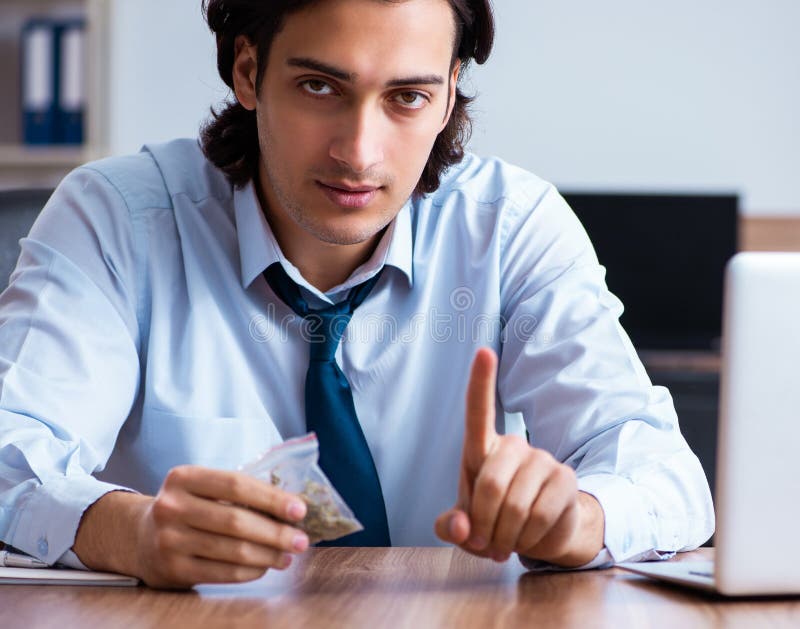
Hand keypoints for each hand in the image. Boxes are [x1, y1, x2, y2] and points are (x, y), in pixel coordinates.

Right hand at [74, 466, 310, 588]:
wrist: (140, 537)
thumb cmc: (189, 508)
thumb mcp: (203, 489)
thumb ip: (239, 493)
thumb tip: (291, 508)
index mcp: (183, 477)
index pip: (236, 485)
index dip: (271, 498)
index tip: (300, 509)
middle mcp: (171, 507)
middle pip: (236, 521)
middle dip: (276, 532)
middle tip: (302, 540)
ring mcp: (168, 540)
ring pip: (232, 550)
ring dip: (268, 554)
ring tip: (289, 555)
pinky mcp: (172, 570)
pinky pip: (222, 573)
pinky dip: (250, 571)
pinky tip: (265, 566)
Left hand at [435, 348, 604, 565]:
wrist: (540, 533)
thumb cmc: (493, 521)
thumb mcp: (465, 527)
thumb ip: (451, 526)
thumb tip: (460, 527)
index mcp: (483, 448)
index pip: (478, 410)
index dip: (481, 381)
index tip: (484, 351)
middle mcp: (514, 445)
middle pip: (490, 483)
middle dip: (483, 523)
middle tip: (485, 542)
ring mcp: (542, 459)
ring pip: (515, 505)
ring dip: (504, 537)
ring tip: (505, 544)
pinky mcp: (566, 480)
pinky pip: (539, 516)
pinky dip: (527, 539)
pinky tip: (528, 538)